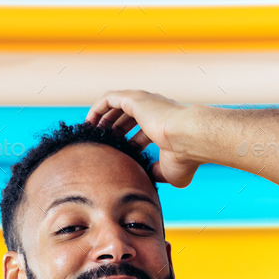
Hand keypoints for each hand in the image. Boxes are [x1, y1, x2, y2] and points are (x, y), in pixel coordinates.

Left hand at [85, 89, 200, 187]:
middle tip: (100, 146)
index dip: (128, 143)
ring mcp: (144, 103)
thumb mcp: (169, 172)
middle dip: (113, 131)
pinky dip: (97, 109)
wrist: (189, 139)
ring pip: (116, 107)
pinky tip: (89, 123)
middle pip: (127, 119)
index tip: (117, 155)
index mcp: (164, 126)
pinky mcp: (134, 99)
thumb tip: (147, 179)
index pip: (142, 132)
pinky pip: (108, 99)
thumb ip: (156, 173)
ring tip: (91, 135)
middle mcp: (154, 111)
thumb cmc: (184, 157)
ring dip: (102, 119)